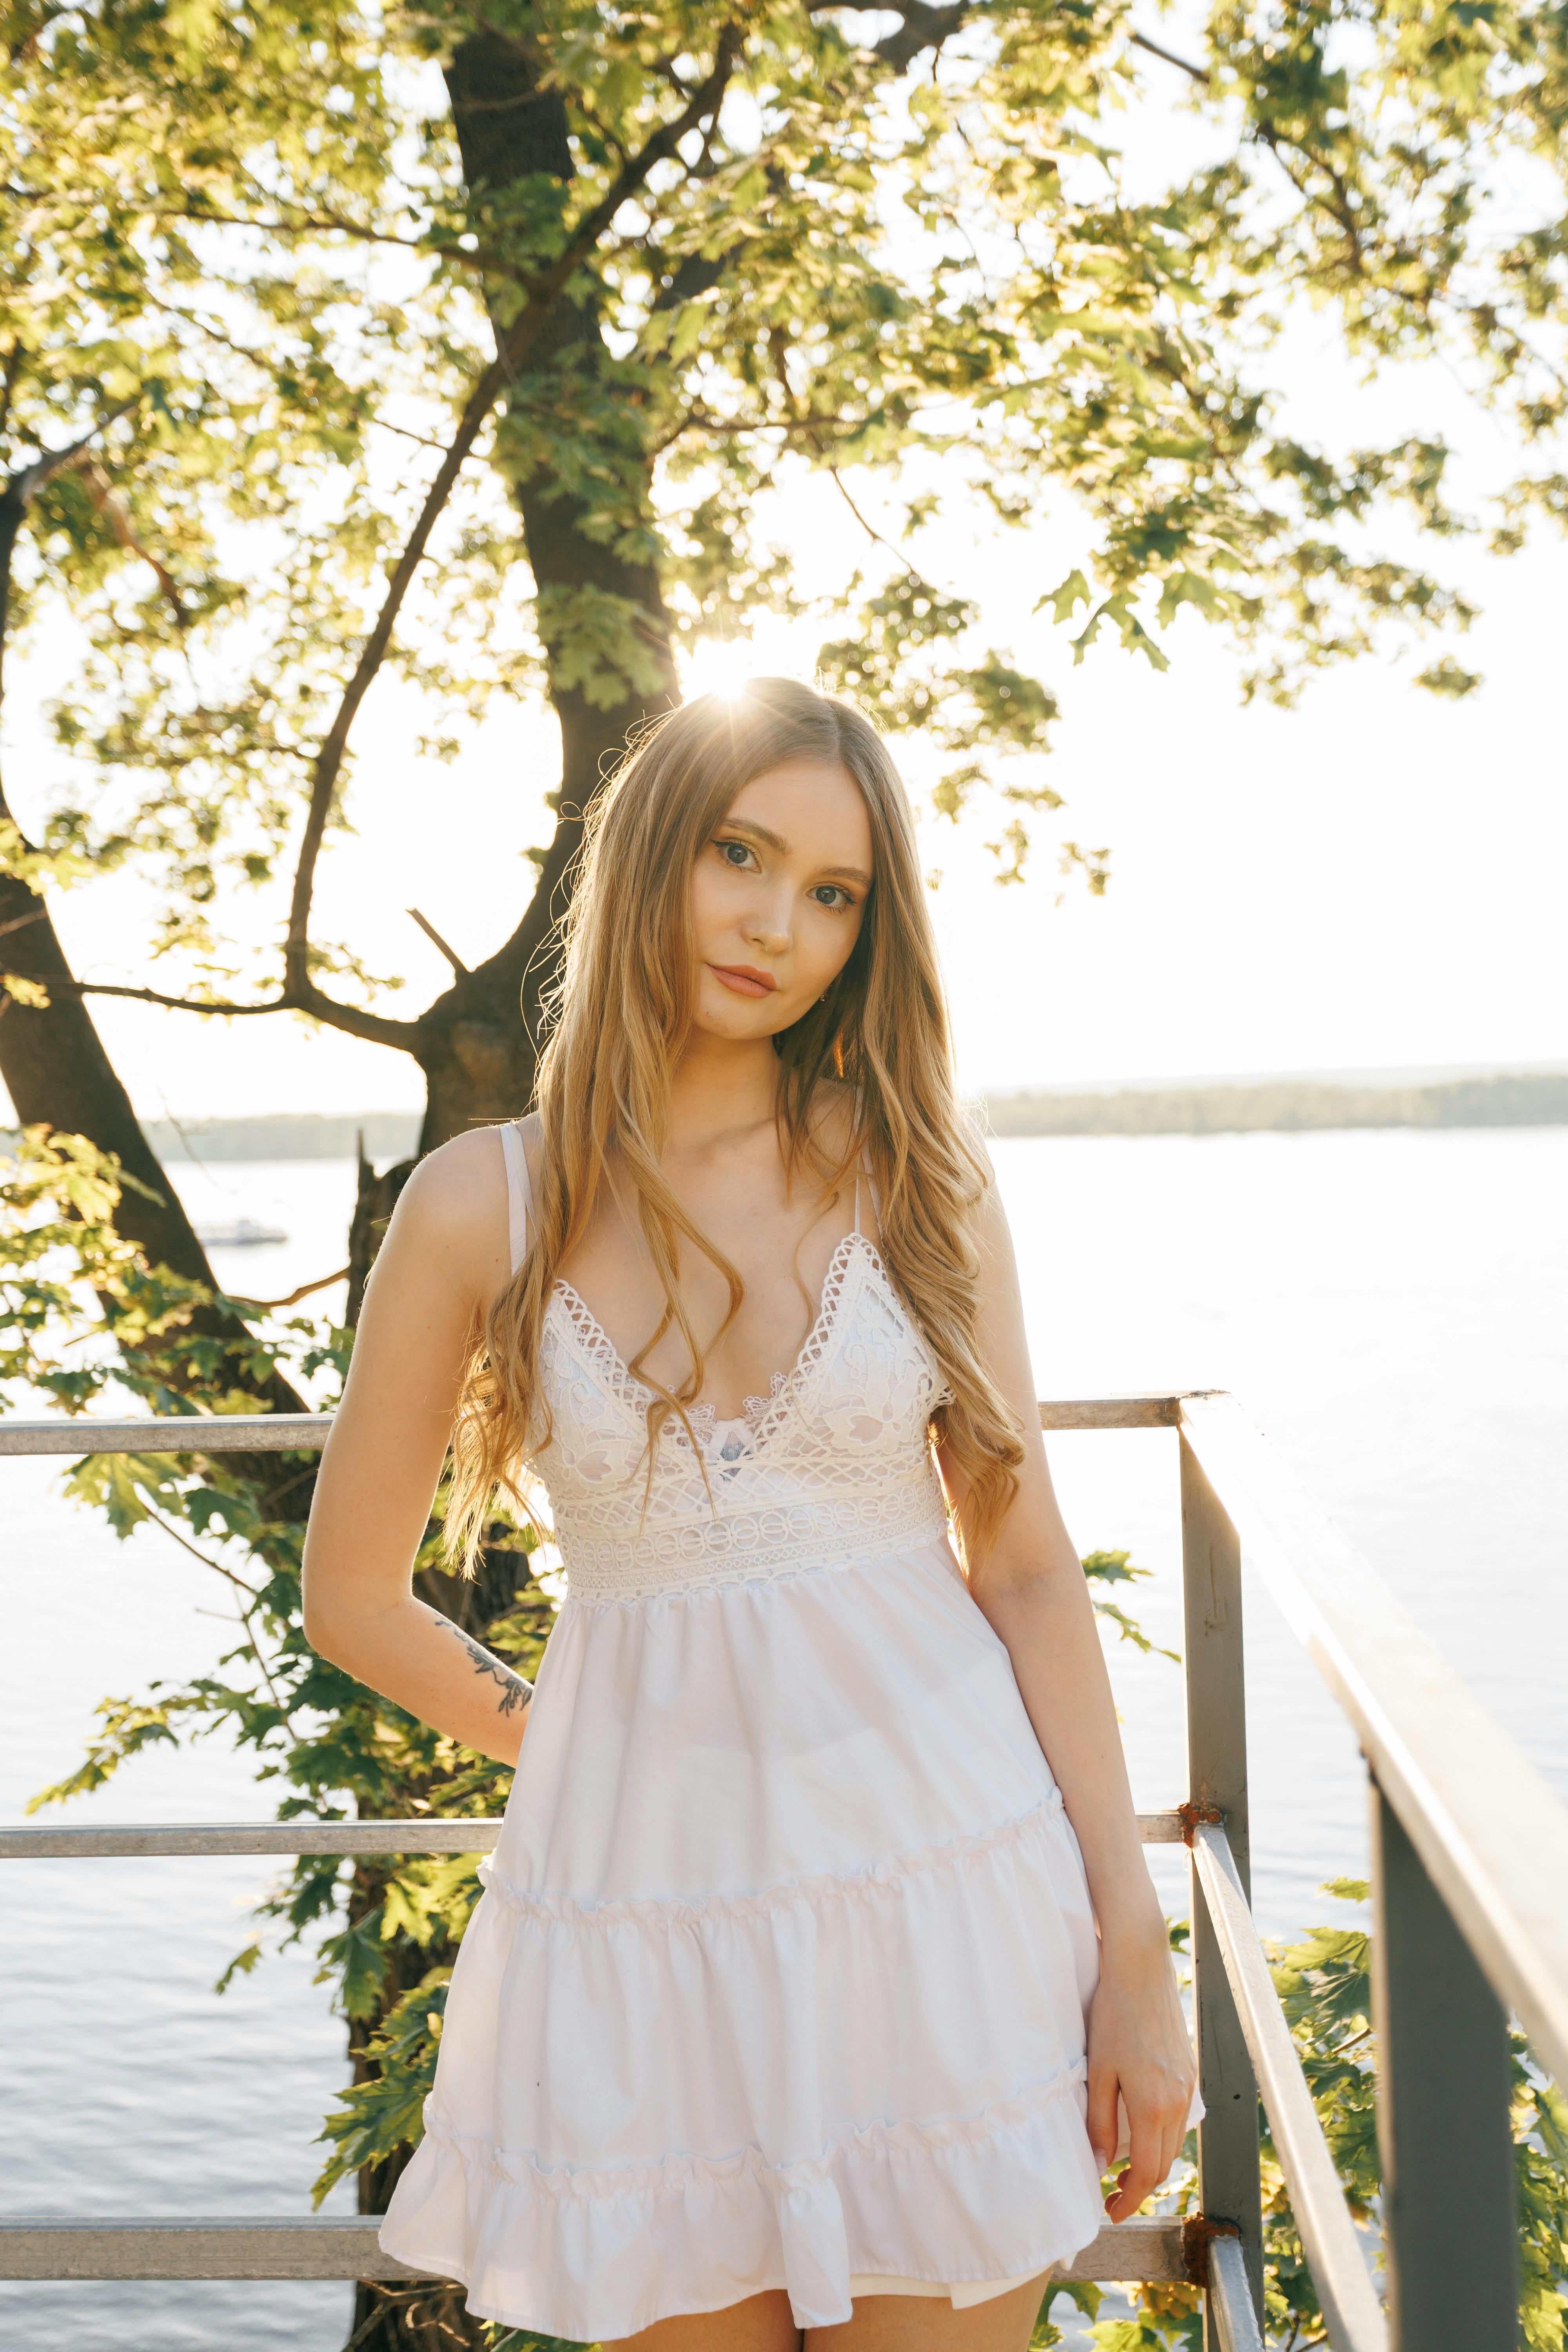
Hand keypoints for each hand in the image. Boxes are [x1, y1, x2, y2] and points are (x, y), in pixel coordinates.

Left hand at [1085, 1928, 1196, 2221]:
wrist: (1140, 1968)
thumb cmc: (1113, 2015)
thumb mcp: (1098, 2071)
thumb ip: (1100, 2122)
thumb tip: (1102, 2165)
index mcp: (1155, 2105)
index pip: (1148, 2173)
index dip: (1130, 2199)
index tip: (1110, 2211)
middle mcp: (1179, 2100)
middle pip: (1165, 2164)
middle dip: (1140, 2187)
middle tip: (1113, 2196)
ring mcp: (1188, 2084)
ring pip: (1175, 2143)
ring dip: (1153, 2163)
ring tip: (1124, 2170)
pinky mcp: (1189, 2070)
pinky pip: (1180, 2119)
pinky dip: (1163, 2137)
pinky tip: (1142, 2133)